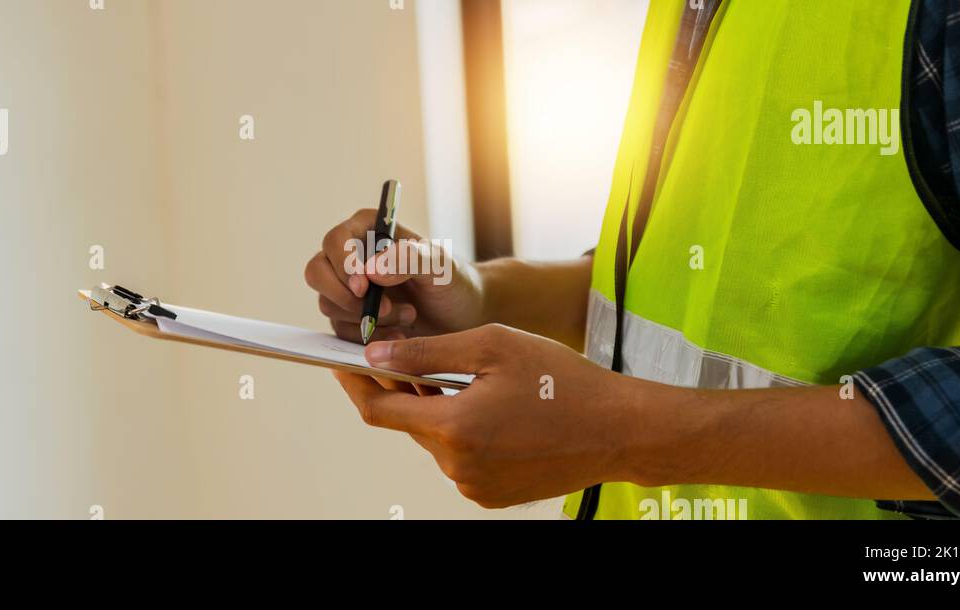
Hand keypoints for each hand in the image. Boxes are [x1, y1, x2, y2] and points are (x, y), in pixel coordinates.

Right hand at [304, 209, 483, 342]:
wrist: (462, 316)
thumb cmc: (453, 282)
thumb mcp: (440, 266)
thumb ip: (408, 259)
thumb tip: (369, 270)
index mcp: (368, 229)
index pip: (336, 241)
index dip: (343, 264)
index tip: (364, 287)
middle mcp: (351, 256)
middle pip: (317, 272)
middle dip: (345, 297)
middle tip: (382, 310)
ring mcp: (348, 288)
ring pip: (329, 304)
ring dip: (367, 318)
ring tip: (408, 316)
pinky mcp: (350, 318)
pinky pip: (341, 330)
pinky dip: (369, 337)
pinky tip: (400, 333)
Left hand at [332, 324, 634, 507]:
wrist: (618, 430)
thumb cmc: (562, 380)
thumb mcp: (492, 346)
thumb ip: (427, 352)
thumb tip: (375, 354)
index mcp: (454, 427)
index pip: (378, 409)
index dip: (355, 382)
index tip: (340, 361)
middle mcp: (457, 466)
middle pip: (409, 422)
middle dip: (406, 389)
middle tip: (418, 356)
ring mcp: (473, 487)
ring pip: (435, 439)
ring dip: (439, 409)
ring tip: (475, 381)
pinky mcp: (491, 496)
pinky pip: (459, 458)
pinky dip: (463, 432)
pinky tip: (493, 410)